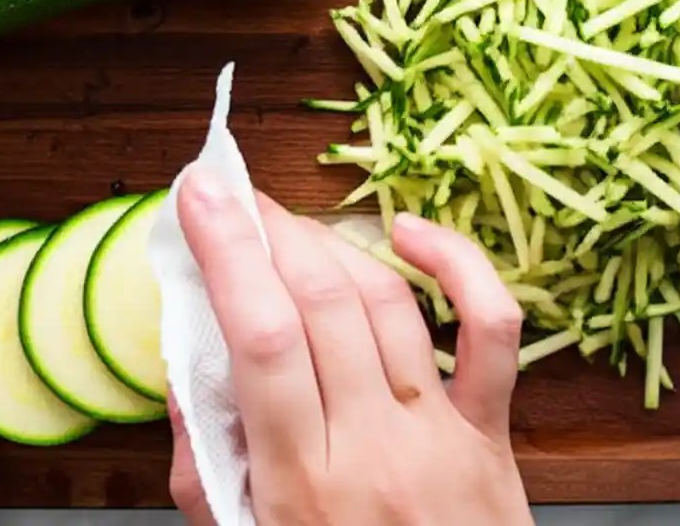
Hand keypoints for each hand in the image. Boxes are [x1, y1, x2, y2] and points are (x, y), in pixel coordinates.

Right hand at [168, 168, 532, 525]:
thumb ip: (205, 460)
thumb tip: (187, 362)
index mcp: (301, 485)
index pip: (261, 337)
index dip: (227, 252)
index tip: (199, 195)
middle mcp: (375, 448)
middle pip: (320, 303)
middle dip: (269, 230)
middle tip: (236, 201)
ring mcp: (441, 435)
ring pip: (387, 301)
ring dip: (330, 242)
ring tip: (288, 228)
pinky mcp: (491, 433)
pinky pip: (491, 329)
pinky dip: (457, 265)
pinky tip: (409, 234)